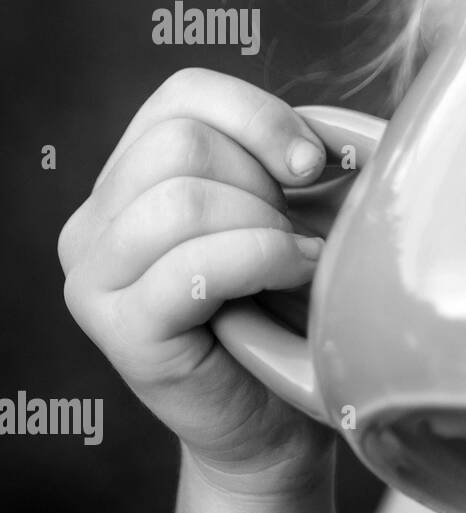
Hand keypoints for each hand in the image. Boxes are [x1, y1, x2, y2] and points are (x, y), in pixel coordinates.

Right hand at [60, 68, 334, 497]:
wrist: (274, 419)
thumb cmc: (288, 312)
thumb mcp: (286, 213)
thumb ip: (282, 159)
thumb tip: (324, 137)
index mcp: (130, 177)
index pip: (182, 93)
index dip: (261, 116)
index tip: (312, 165)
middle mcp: (96, 220)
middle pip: (180, 142)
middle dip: (262, 184)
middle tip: (294, 233)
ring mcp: (95, 276)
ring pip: (182, 200)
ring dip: (265, 227)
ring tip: (296, 262)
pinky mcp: (119, 327)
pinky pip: (194, 266)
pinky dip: (265, 262)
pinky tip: (296, 278)